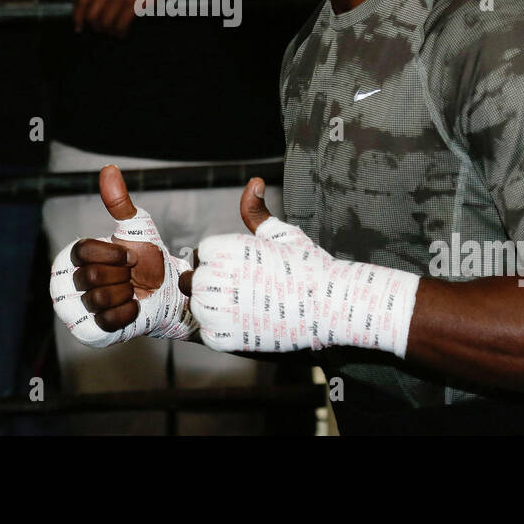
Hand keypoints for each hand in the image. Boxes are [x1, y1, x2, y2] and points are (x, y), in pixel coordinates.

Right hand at [49, 165, 195, 346]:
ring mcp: (76, 309)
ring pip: (98, 299)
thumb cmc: (147, 258)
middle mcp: (68, 283)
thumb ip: (119, 202)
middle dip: (121, 275)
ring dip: (125, 294)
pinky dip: (128, 314)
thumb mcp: (135, 227)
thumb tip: (109, 169)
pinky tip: (133, 308)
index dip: (113, 254)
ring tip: (130, 291)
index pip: (83, 253)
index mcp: (75, 257)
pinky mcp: (90, 332)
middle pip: (90, 278)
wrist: (167, 291)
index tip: (130, 256)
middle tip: (130, 277)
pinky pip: (107, 322)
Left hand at [72, 0, 160, 37]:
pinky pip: (121, 24)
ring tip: (113, 32)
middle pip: (93, 13)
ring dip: (109, 31)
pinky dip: (120, 32)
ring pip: (107, 21)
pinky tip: (122, 34)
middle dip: (95, 26)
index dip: (78, 16)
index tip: (78, 26)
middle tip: (100, 30)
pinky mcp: (135, 3)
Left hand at [190, 178, 335, 352]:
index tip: (248, 269)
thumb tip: (254, 183)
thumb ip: (256, 212)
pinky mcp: (224, 339)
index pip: (203, 254)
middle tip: (249, 290)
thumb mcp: (281, 233)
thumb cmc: (307, 267)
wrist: (329, 306)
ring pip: (199, 308)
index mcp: (221, 249)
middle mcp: (212, 278)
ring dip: (217, 309)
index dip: (224, 261)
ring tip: (251, 306)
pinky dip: (225, 333)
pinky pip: (209, 335)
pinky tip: (250, 324)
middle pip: (194, 281)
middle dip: (215, 284)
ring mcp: (216, 311)